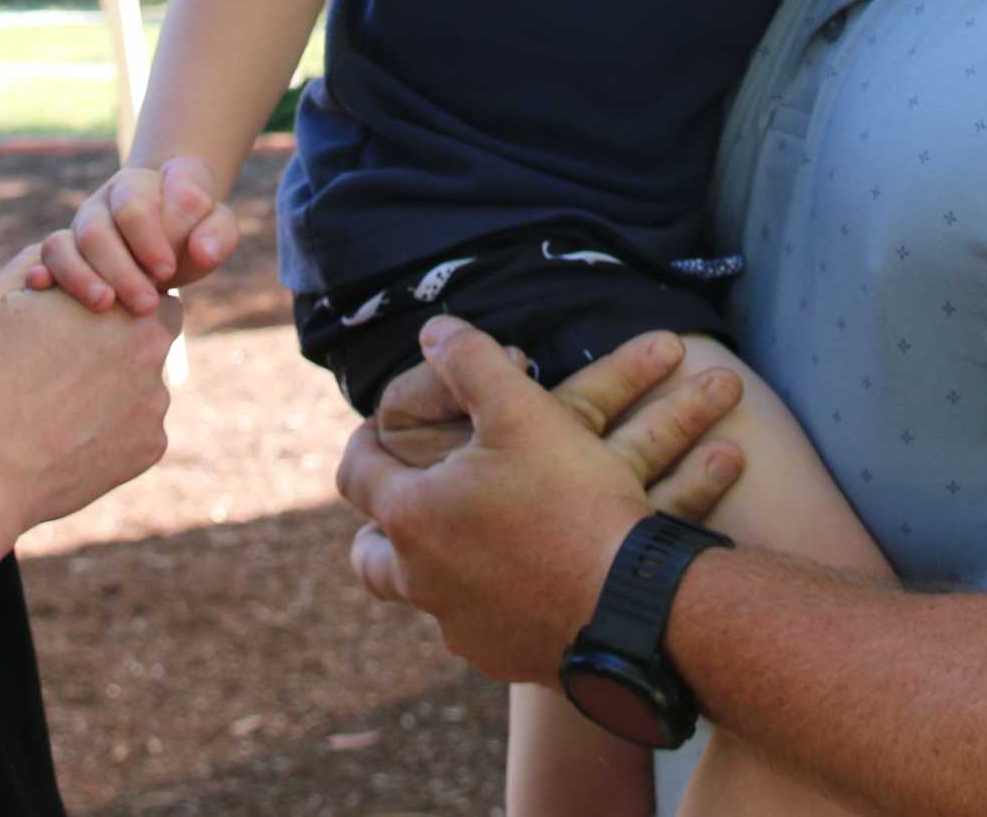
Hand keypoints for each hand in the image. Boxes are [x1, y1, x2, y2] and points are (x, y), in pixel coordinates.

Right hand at [0, 243, 181, 528]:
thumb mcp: (0, 296)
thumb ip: (48, 260)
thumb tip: (69, 249)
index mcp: (122, 303)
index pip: (146, 284)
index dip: (118, 296)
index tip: (87, 314)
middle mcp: (152, 349)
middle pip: (154, 332)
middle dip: (127, 338)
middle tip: (77, 358)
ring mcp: (155, 403)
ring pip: (147, 383)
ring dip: (119, 387)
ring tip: (61, 405)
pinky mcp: (149, 449)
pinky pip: (138, 429)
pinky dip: (113, 431)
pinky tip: (69, 437)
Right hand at [22, 155, 236, 315]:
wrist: (169, 236)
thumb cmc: (193, 233)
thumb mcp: (216, 227)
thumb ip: (216, 233)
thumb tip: (202, 251)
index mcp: (142, 183)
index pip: (134, 204)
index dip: (147, 238)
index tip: (167, 271)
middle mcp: (105, 200)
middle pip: (96, 231)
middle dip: (119, 270)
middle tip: (145, 304)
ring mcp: (80, 226)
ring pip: (62, 245)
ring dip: (81, 278)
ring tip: (105, 305)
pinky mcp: (62, 254)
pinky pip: (40, 259)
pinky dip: (40, 273)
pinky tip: (41, 289)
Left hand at [338, 321, 744, 681]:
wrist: (630, 605)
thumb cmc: (572, 501)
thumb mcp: (523, 410)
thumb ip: (471, 361)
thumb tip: (434, 330)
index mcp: (411, 515)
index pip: (355, 471)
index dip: (366, 441)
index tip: (379, 429)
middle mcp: (420, 579)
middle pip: (370, 556)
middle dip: (382, 523)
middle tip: (410, 499)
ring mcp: (459, 626)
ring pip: (423, 593)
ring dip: (434, 563)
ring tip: (466, 538)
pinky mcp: (499, 656)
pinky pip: (474, 624)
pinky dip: (484, 598)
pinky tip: (519, 578)